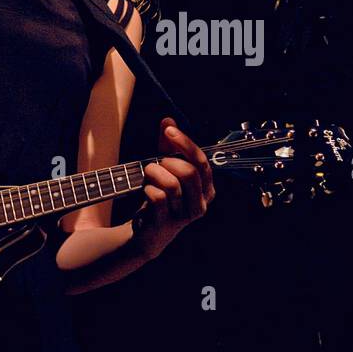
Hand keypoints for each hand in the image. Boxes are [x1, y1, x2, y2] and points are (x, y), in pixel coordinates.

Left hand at [136, 117, 215, 255]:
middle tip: (155, 163)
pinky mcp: (167, 224)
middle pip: (190, 172)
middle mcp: (201, 203)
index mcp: (206, 188)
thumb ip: (167, 144)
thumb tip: (168, 120)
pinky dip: (148, 189)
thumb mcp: (165, 168)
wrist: (148, 231)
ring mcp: (185, 216)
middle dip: (168, 161)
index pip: (202, 161)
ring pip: (173, 185)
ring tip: (147, 173)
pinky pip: (158, 198)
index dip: (185, 143)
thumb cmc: (161, 195)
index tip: (169, 130)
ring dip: (154, 173)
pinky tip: (146, 190)